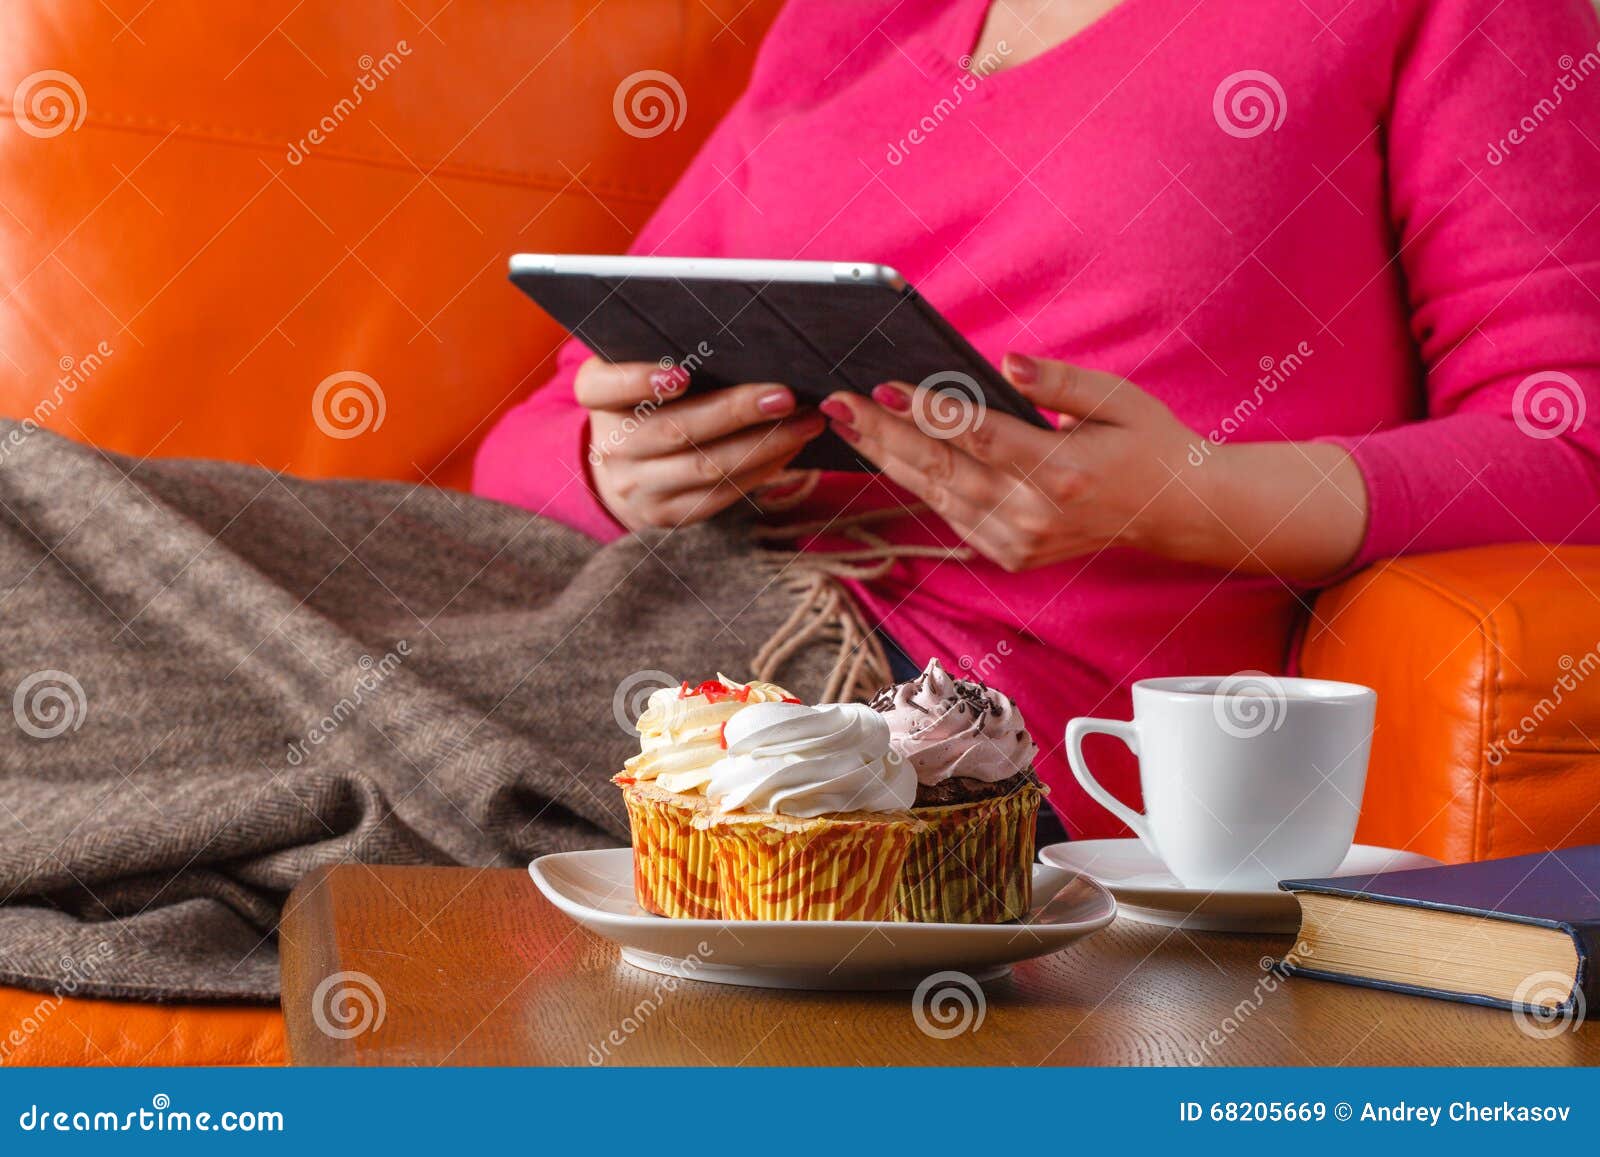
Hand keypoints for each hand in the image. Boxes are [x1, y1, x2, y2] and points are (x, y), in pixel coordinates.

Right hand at [577, 359, 825, 530]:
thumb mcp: (642, 367)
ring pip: (705, 466)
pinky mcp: (665, 514)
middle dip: (735, 412)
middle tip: (784, 395)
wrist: (626, 466)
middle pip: (674, 430)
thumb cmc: (650, 396)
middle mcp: (609, 443)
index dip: (638, 381)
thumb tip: (749, 343)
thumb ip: (671, 350)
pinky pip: (719, 495)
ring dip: (764, 444)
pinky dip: (761, 469)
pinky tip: (790, 448)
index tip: (681, 374)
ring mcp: (635, 485)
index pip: (603, 386)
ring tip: (805, 421)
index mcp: (597, 395)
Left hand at [819, 352, 1366, 578]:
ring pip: (937, 497)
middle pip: (942, 471)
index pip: (979, 438)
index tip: (883, 387)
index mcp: (1062, 473)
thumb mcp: (1117, 399)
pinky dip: (918, 487)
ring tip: (848, 425)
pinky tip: (887, 457)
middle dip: (884, 434)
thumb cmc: (1147, 444)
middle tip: (837, 404)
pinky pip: (952, 517)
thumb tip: (1008, 363)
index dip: (927, 412)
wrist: (1174, 512)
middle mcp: (1035, 515)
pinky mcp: (1012, 556)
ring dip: (888, 460)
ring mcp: (1020, 542)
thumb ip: (1058, 382)